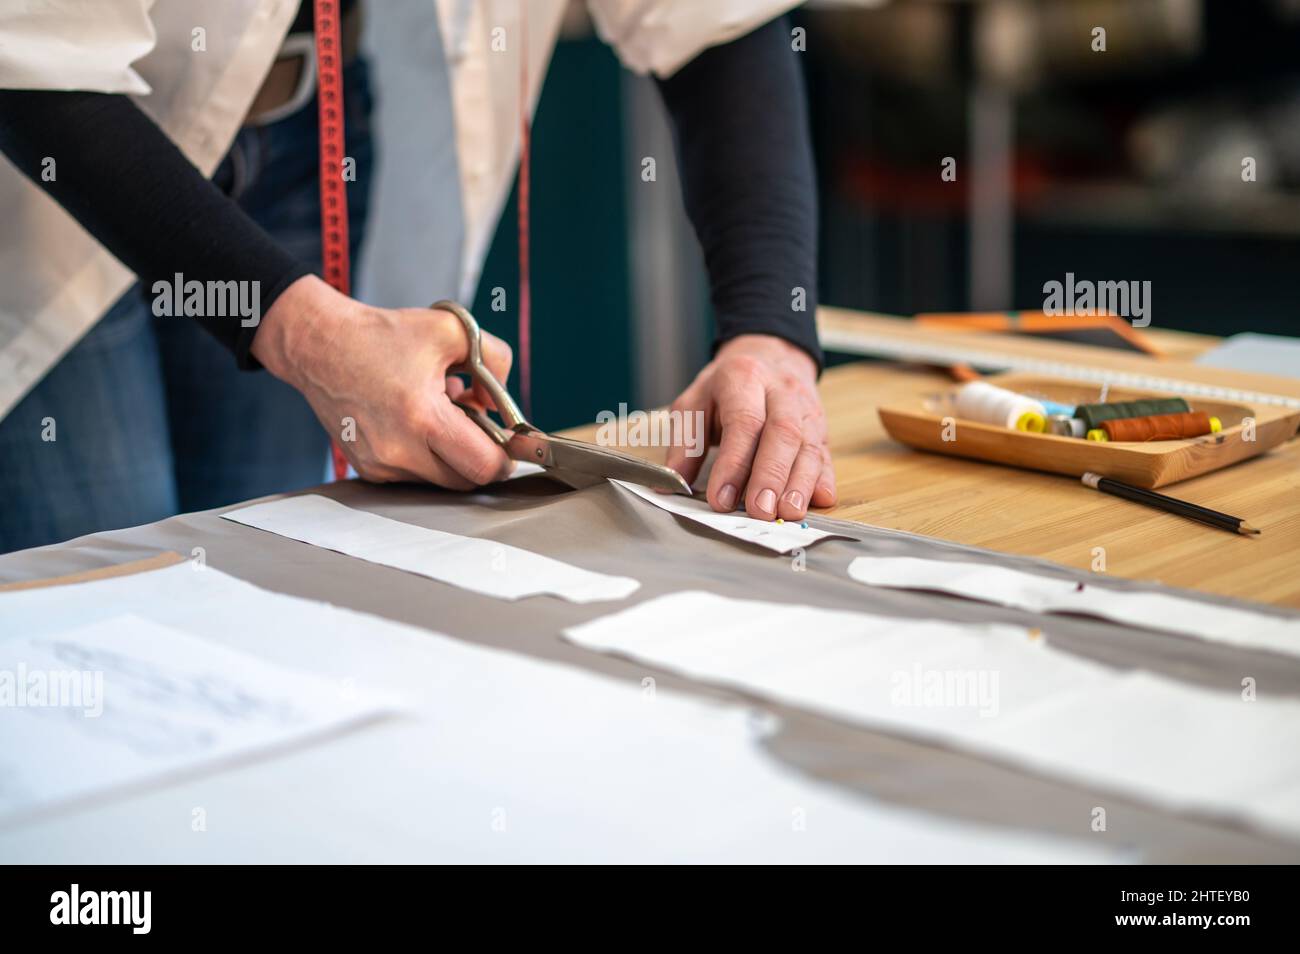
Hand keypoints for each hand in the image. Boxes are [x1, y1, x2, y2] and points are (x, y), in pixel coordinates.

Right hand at [252, 275, 514, 488]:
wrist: (320, 345)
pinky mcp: (368, 469)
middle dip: (478, 455)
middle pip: (465, 481)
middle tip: (474, 423)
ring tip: (440, 415)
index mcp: (422, 417)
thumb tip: (501, 404)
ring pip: (440, 481)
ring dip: (451, 455)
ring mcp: (380, 464)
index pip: (482, 466)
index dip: (503, 458)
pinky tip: (416, 422)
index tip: (507, 442)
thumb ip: (495, 360)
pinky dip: (425, 455)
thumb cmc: (382, 335)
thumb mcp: (451, 330)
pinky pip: (414, 475)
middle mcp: (398, 449)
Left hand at [665, 334, 835, 520]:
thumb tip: (671, 483)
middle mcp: (780, 391)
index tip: (721, 498)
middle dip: (772, 476)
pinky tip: (820, 499)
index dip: (733, 463)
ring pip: (809, 445)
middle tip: (760, 511)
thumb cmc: (727, 386)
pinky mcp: (821, 427)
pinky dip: (824, 478)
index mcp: (743, 378)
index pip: (742, 422)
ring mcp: (806, 408)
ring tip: (788, 513)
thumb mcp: (694, 402)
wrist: (770, 355)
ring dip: (800, 483)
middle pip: (783, 432)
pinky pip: (826, 453)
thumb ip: (684, 443)